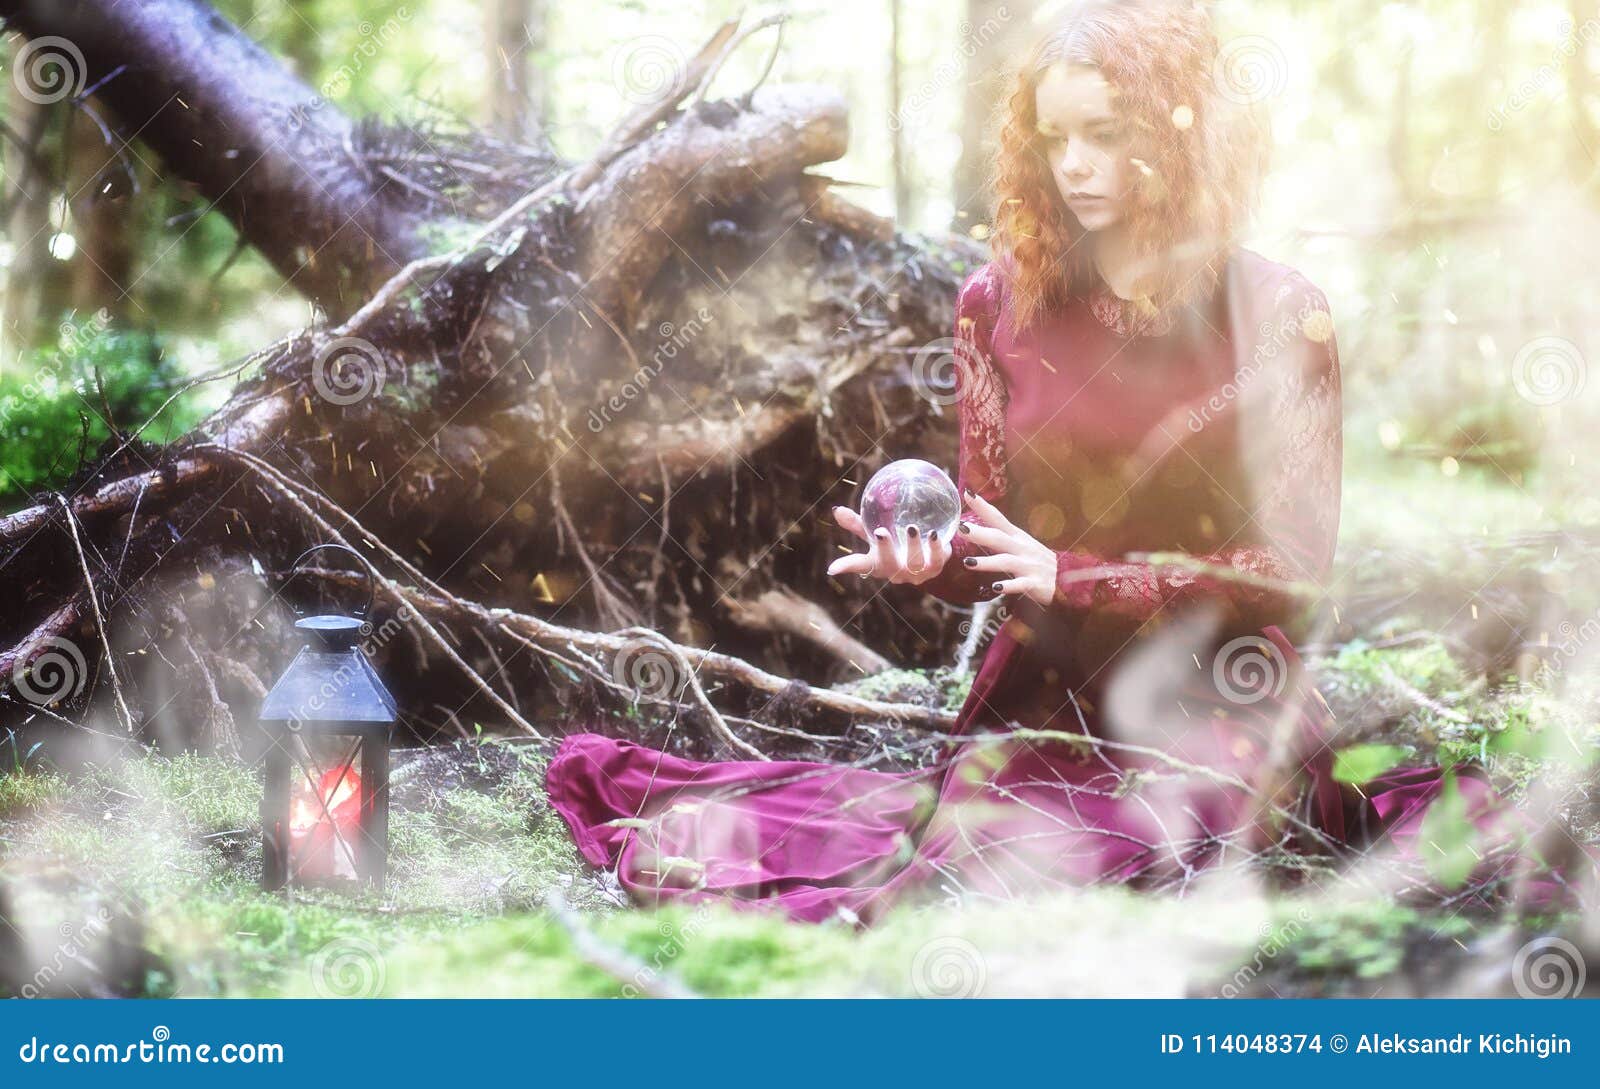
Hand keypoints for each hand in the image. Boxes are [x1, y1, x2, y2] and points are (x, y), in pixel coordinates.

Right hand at [826, 506, 951, 584]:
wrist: (931, 559)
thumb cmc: (896, 545)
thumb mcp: (876, 534)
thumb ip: (859, 524)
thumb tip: (837, 510)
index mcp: (878, 563)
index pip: (860, 565)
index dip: (847, 567)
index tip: (832, 568)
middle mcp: (895, 571)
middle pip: (887, 564)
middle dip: (883, 550)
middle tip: (880, 533)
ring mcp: (916, 573)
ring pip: (913, 563)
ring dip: (912, 546)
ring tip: (912, 528)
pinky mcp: (936, 568)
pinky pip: (937, 560)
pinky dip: (935, 547)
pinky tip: (935, 534)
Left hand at [956, 491, 1056, 608]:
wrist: (1067, 579)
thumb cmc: (1038, 561)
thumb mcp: (1021, 545)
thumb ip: (1002, 538)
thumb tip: (977, 530)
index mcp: (1017, 537)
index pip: (998, 518)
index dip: (983, 506)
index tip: (967, 493)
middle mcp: (1022, 548)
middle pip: (999, 538)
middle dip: (980, 533)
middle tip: (961, 528)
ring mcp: (1029, 565)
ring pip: (1006, 561)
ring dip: (987, 562)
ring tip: (968, 563)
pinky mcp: (1035, 583)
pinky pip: (1021, 584)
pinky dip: (1009, 586)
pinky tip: (996, 587)